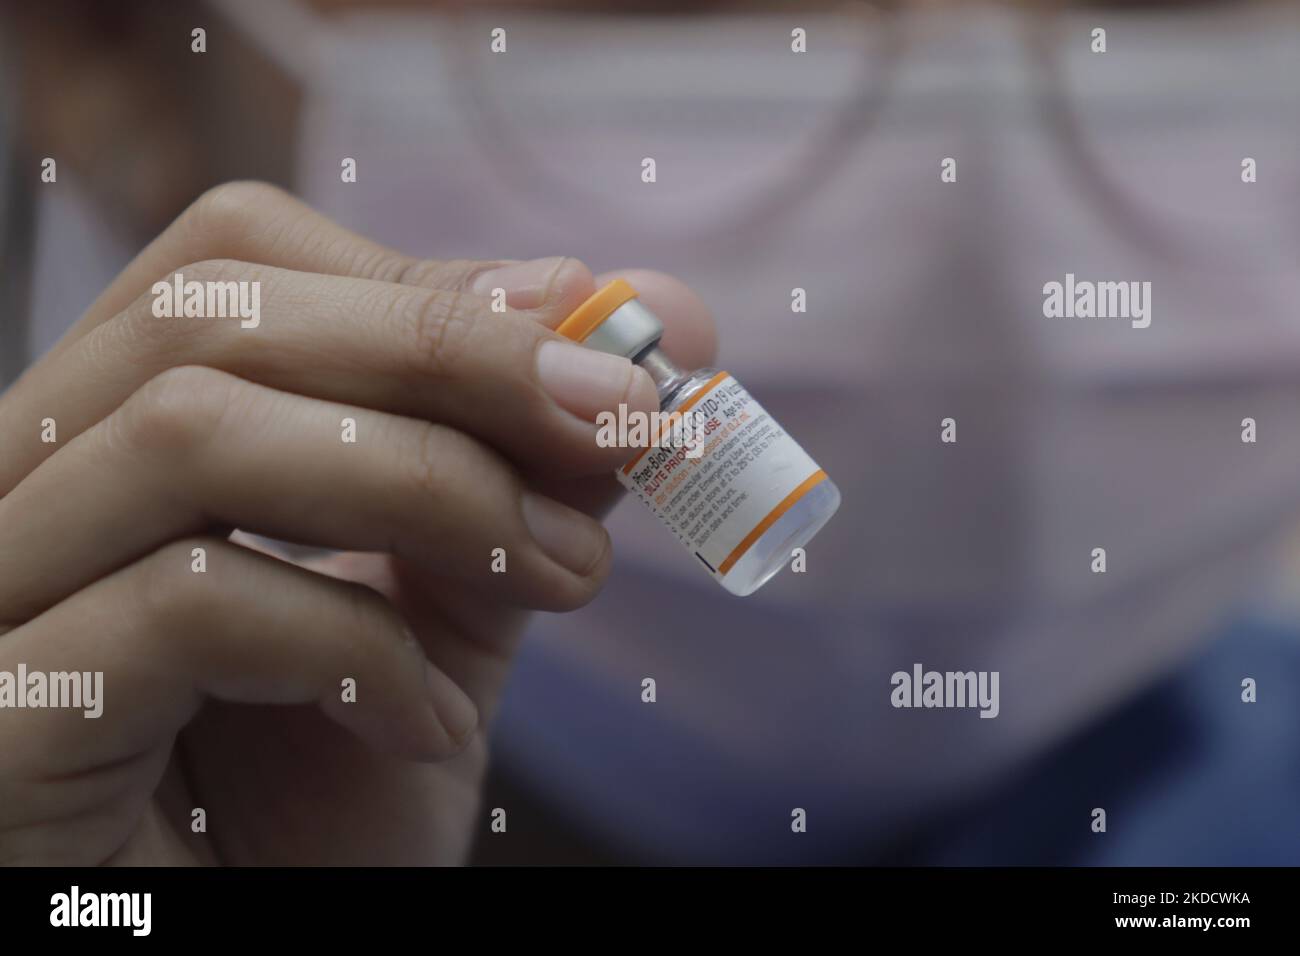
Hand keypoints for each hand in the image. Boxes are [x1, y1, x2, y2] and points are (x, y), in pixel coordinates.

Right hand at [0, 182, 714, 864]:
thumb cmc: (324, 812)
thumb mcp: (441, 616)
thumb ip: (515, 470)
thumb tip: (654, 318)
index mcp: (112, 446)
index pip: (231, 264)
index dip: (424, 284)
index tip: (591, 349)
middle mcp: (17, 496)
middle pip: (209, 314)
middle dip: (453, 352)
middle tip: (623, 426)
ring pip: (194, 430)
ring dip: (433, 484)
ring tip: (563, 572)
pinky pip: (187, 600)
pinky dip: (357, 646)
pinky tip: (427, 726)